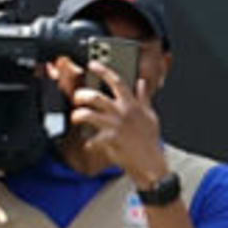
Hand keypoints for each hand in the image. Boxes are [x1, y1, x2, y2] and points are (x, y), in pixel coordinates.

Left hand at [63, 58, 167, 184]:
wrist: (151, 164)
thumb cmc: (151, 140)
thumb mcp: (150, 116)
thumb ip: (144, 98)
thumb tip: (142, 83)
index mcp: (132, 105)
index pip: (117, 82)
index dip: (104, 70)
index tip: (92, 64)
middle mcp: (122, 113)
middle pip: (96, 97)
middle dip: (82, 95)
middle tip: (77, 97)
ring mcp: (115, 126)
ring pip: (88, 114)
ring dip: (78, 115)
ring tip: (75, 117)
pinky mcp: (110, 140)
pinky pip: (91, 139)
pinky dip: (88, 142)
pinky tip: (89, 144)